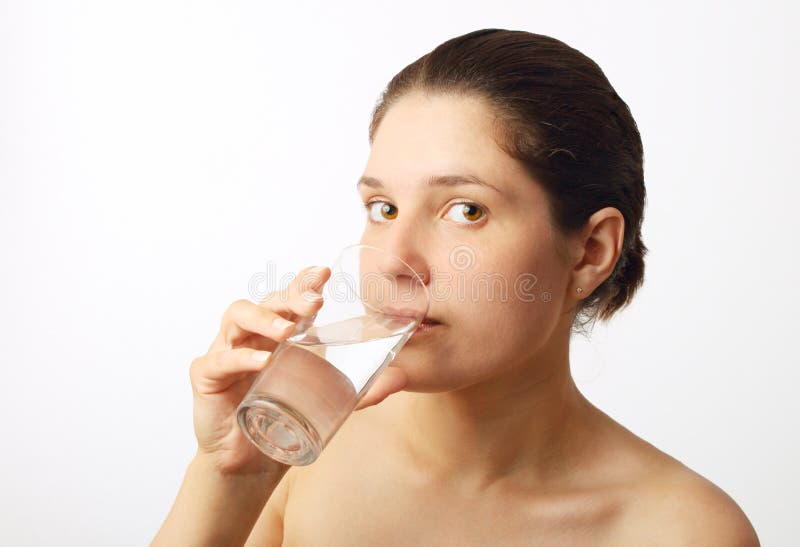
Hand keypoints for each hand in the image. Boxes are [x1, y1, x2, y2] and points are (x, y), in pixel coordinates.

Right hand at [188, 265, 407, 474]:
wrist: (250, 462)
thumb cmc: (285, 419)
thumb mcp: (327, 401)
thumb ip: (362, 391)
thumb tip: (403, 378)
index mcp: (279, 333)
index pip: (291, 298)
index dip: (304, 282)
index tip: (324, 273)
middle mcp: (252, 335)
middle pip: (266, 301)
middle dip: (290, 297)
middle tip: (314, 301)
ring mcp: (227, 351)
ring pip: (237, 317)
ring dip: (263, 319)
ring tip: (287, 331)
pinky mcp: (207, 376)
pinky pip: (220, 359)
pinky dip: (240, 358)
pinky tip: (261, 362)